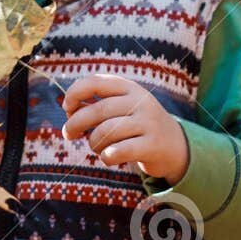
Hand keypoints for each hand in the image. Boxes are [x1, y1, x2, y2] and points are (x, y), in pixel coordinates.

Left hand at [61, 73, 188, 183]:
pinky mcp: (152, 145)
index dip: (75, 93)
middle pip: (98, 110)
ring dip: (93, 143)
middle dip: (75, 123)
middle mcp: (140, 101)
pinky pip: (119, 151)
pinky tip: (107, 157)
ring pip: (105, 132)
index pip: (95, 82)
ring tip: (97, 147)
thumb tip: (68, 109)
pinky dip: (106, 156)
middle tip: (68, 134)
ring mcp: (148, 122)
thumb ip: (97, 104)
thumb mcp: (121, 107)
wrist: (174, 144)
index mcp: (129, 88)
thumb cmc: (136, 125)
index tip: (66, 107)